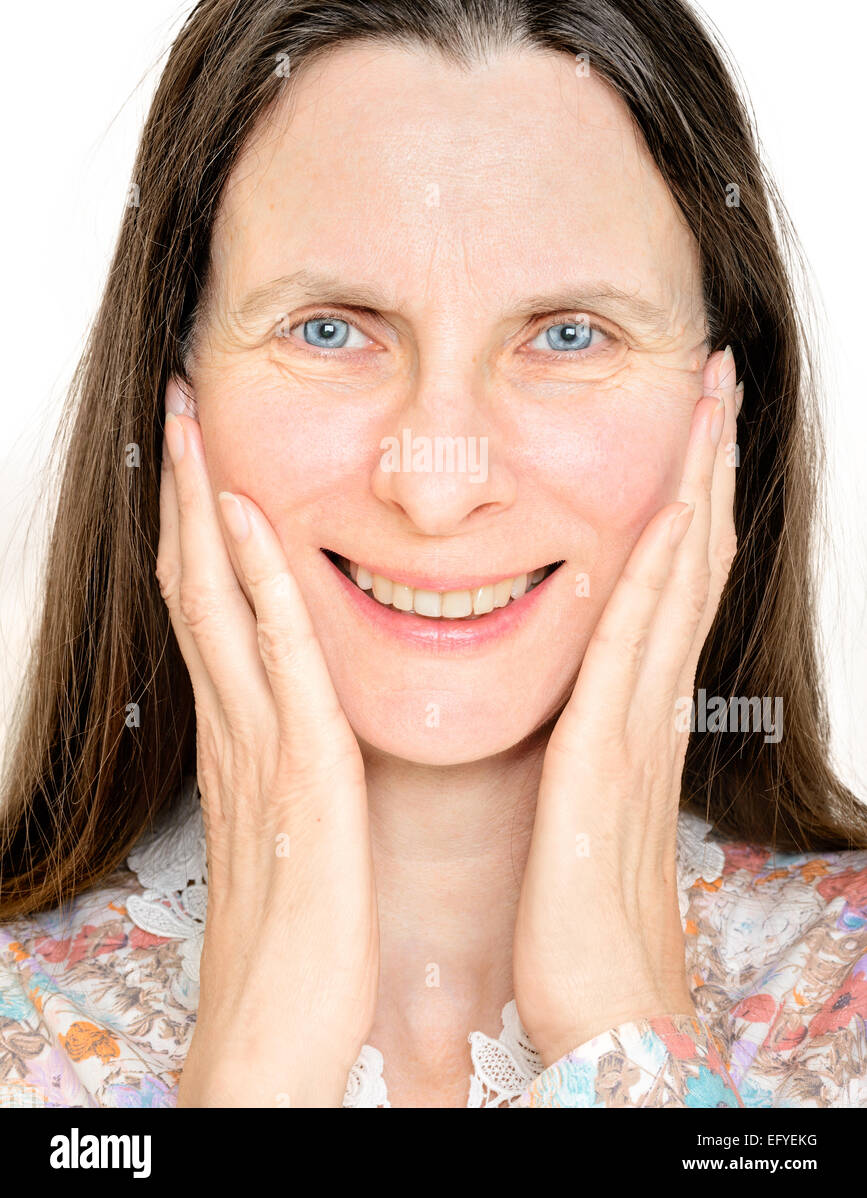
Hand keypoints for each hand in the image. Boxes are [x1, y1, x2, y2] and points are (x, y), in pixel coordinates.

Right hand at [157, 382, 378, 1106]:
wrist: (279, 1029)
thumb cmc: (298, 940)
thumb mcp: (291, 828)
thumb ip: (291, 764)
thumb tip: (304, 717)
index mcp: (243, 739)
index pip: (209, 611)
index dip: (195, 531)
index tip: (196, 461)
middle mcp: (237, 727)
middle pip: (196, 587)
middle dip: (183, 494)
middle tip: (179, 413)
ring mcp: (259, 743)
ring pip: (218, 601)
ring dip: (203, 508)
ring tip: (193, 429)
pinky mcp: (301, 770)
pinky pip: (277, 658)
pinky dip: (258, 582)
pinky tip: (248, 521)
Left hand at [513, 347, 739, 1067]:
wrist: (601, 1005)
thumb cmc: (578, 914)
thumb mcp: (579, 797)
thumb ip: (582, 732)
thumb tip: (574, 688)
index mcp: (634, 708)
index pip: (673, 578)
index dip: (688, 494)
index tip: (692, 421)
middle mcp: (649, 703)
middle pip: (692, 558)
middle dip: (705, 464)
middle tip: (717, 379)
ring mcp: (638, 725)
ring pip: (680, 583)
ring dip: (696, 490)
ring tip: (710, 411)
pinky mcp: (608, 758)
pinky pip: (638, 648)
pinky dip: (660, 579)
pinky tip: (669, 520)